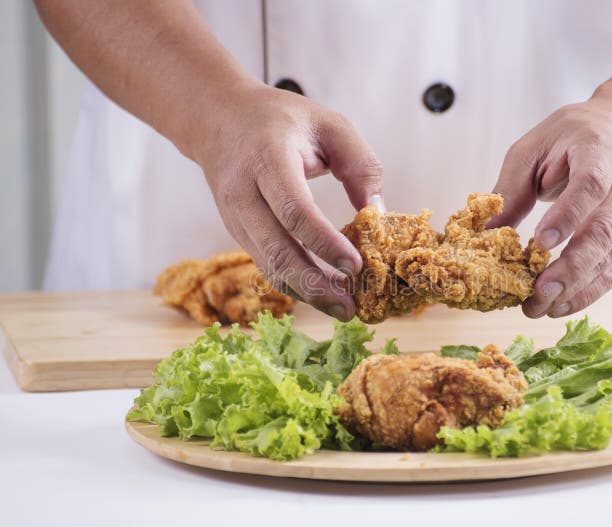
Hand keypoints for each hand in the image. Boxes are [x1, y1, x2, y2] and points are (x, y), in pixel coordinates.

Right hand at [195, 83, 383, 320]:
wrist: (218, 119)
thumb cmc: (281, 119)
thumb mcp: (329, 124)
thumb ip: (360, 163)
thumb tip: (379, 213)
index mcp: (267, 158)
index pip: (294, 210)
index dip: (325, 243)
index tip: (356, 266)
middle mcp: (243, 192)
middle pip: (277, 250)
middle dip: (315, 284)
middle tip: (351, 308)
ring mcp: (235, 216)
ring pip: (269, 265)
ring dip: (307, 292)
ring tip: (343, 308)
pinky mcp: (238, 232)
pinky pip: (266, 263)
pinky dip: (295, 283)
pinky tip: (323, 291)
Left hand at [491, 96, 611, 317]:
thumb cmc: (572, 138)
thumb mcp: (533, 148)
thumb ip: (511, 188)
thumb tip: (485, 235)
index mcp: (601, 152)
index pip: (590, 185)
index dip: (568, 215)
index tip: (541, 243)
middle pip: (605, 229)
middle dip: (571, 266)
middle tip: (538, 291)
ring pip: (611, 256)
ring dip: (576, 287)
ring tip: (541, 306)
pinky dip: (587, 292)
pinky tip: (560, 306)